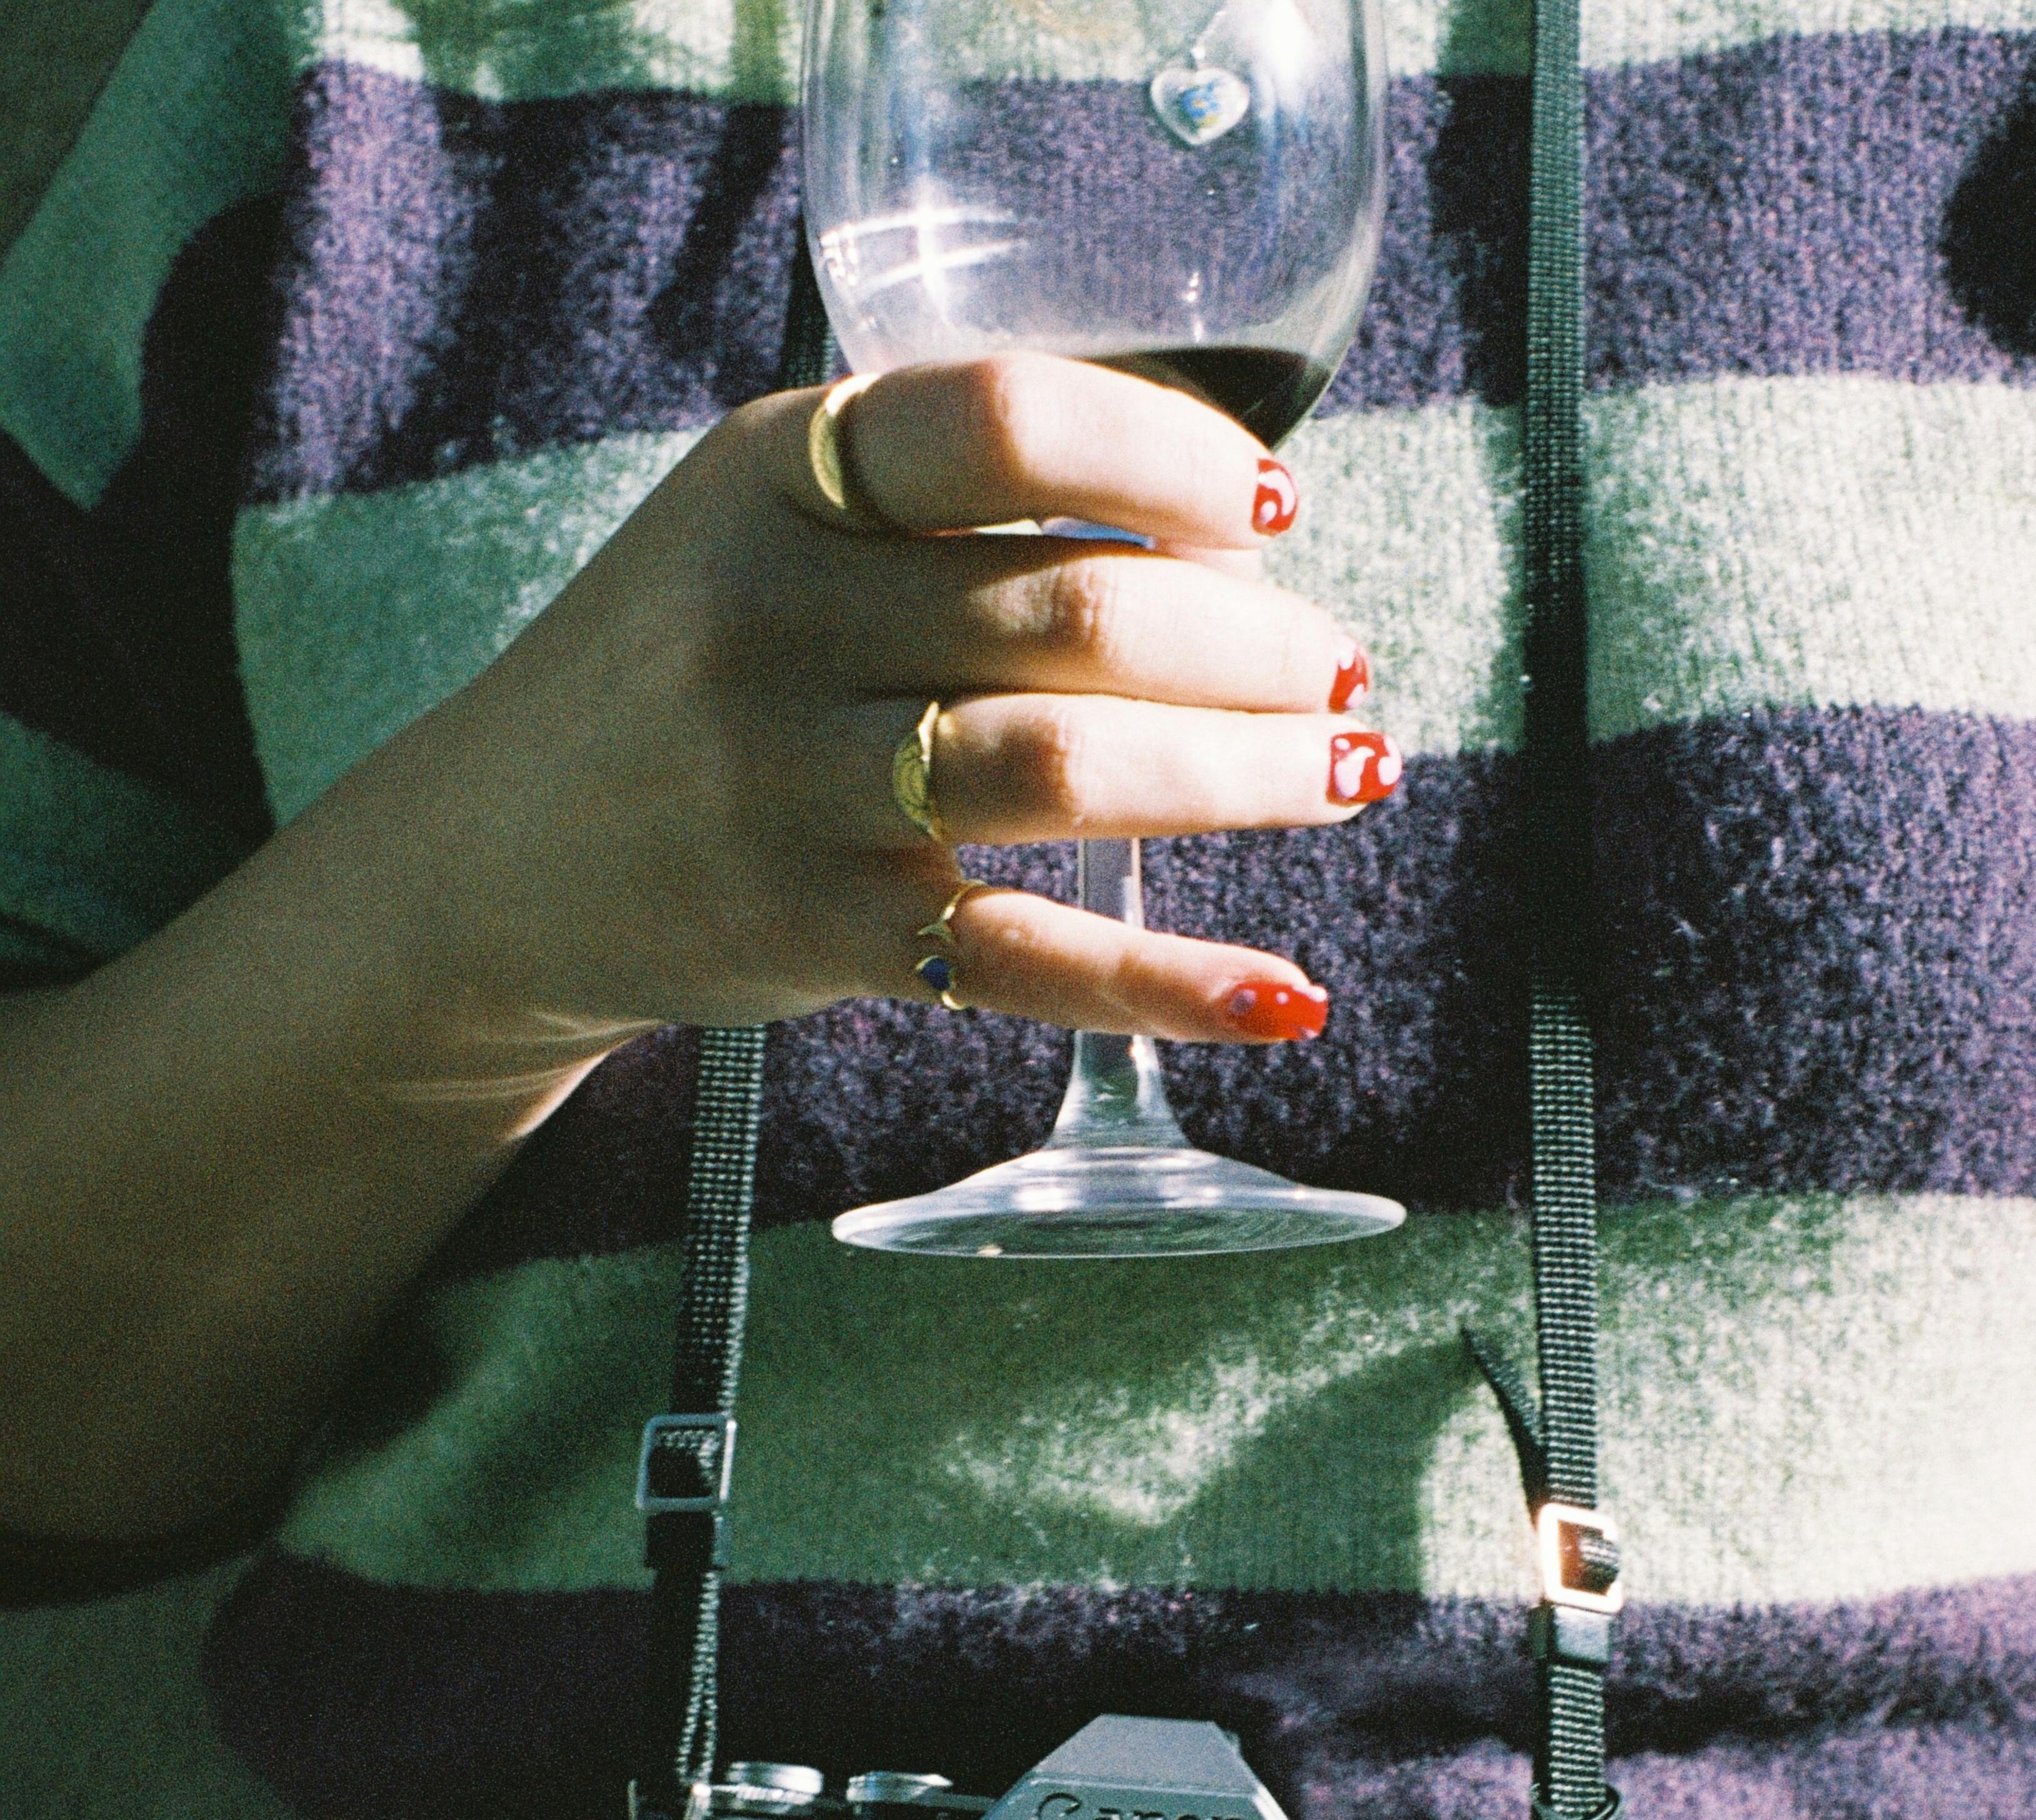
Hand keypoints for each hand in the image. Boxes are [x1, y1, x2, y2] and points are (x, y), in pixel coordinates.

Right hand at [382, 355, 1395, 1055]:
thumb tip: (1211, 528)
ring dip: (1246, 773)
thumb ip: (936, 501)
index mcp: (775, 475)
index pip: (1003, 422)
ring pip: (1066, 771)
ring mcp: (789, 789)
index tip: (1270, 512)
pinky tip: (1288, 992)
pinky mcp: (813, 936)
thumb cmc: (686, 667)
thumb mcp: (762, 523)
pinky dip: (1170, 984)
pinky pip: (1023, 960)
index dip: (1168, 456)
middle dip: (1252, 644)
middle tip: (1339, 666)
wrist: (496, 856)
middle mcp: (774, 622)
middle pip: (1071, 613)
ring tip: (1351, 769)